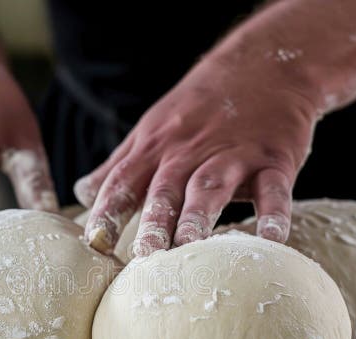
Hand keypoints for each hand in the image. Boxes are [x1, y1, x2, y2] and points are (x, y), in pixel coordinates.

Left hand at [75, 52, 319, 256]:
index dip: (106, 212)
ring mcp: (232, 156)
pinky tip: (271, 240)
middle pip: (165, 189)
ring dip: (198, 217)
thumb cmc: (200, 108)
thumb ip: (119, 166)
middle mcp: (188, 153)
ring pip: (210, 188)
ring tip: (189, 247)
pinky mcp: (273, 161)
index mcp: (155, 149)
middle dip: (152, 222)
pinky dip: (274, 214)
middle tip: (143, 257)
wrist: (265, 65)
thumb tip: (81, 194)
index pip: (123, 182)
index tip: (94, 244)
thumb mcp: (152, 130)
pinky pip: (273, 191)